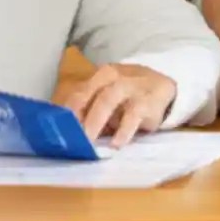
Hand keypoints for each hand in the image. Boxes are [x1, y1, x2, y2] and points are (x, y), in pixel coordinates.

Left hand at [54, 63, 175, 147]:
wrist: (163, 85)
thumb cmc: (129, 95)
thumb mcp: (110, 97)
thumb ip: (92, 111)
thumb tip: (69, 133)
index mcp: (101, 76)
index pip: (79, 93)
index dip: (67, 111)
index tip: (56, 129)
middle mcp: (114, 78)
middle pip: (90, 94)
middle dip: (78, 116)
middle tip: (69, 136)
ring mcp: (131, 87)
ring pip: (108, 99)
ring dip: (96, 120)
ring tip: (88, 140)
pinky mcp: (147, 101)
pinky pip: (133, 116)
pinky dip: (123, 131)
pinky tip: (116, 144)